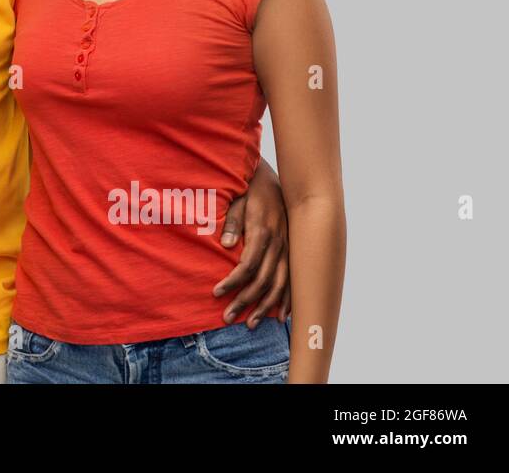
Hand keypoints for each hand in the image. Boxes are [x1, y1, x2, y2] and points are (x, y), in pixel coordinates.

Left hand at [213, 160, 290, 327]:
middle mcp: (278, 245)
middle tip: (226, 317)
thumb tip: (226, 245)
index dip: (232, 281)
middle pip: (262, 281)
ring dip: (265, 307)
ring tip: (250, 324)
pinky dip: (287, 301)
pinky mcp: (293, 253)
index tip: (216, 293)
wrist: (277, 183)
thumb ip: (231, 223)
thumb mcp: (237, 201)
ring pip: (279, 286)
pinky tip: (281, 317)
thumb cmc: (250, 193)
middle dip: (244, 301)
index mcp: (262, 233)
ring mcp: (288, 250)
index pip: (247, 266)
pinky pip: (293, 282)